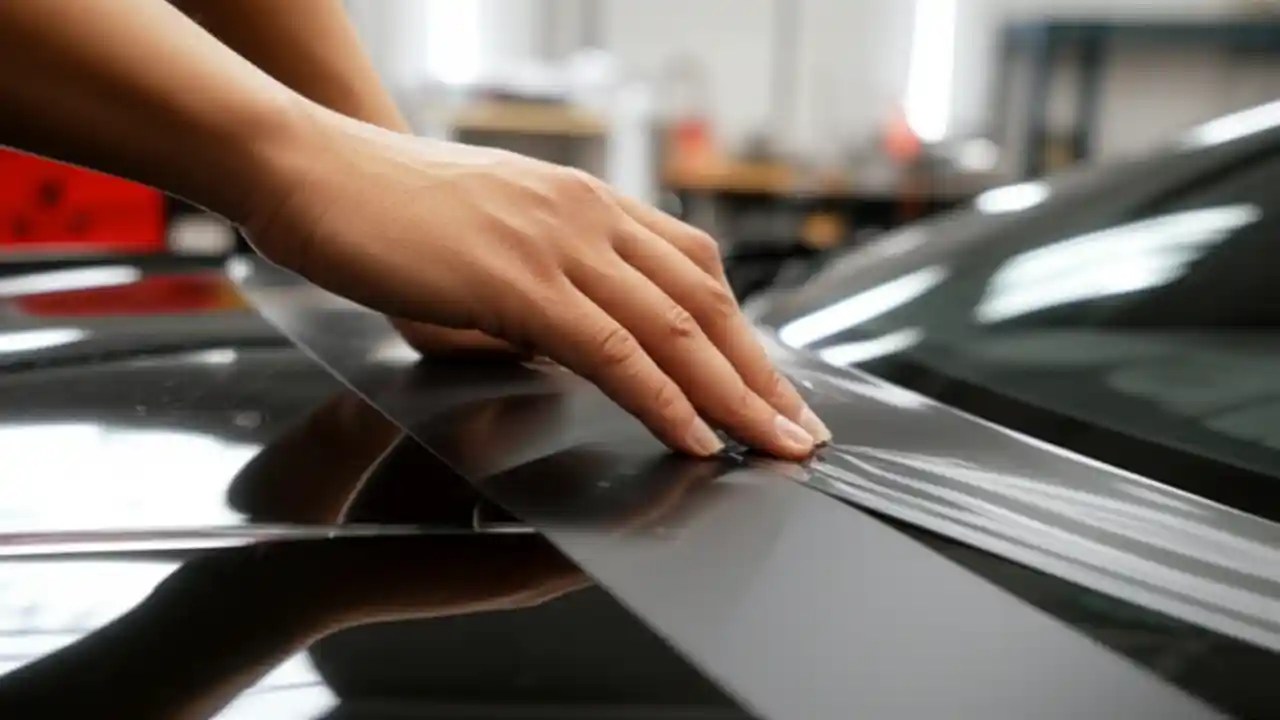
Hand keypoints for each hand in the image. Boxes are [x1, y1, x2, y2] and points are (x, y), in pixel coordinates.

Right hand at [243, 105, 830, 458]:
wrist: (311, 167)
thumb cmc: (387, 208)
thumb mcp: (490, 245)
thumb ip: (544, 296)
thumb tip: (575, 351)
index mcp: (586, 203)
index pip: (694, 270)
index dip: (742, 333)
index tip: (771, 384)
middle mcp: (588, 214)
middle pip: (705, 300)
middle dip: (762, 374)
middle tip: (801, 430)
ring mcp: (558, 242)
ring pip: (675, 327)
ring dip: (735, 395)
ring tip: (774, 446)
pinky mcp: (519, 280)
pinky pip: (614, 350)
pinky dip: (663, 399)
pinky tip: (693, 436)